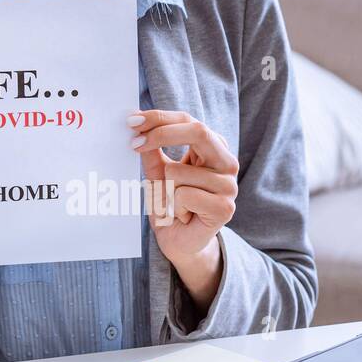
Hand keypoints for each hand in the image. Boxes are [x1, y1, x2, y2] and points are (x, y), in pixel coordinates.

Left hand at [130, 110, 238, 311]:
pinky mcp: (224, 208)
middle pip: (198, 132)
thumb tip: (138, 126)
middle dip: (161, 134)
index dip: (160, 118)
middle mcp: (226, 162)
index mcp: (213, 148)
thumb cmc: (171, 205)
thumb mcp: (158, 173)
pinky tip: (184, 216)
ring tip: (173, 203)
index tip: (132, 120)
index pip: (188, 120)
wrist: (181, 243)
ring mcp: (229, 185)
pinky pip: (184, 195)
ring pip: (179, 171)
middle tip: (134, 143)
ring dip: (165, 189)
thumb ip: (152, 151)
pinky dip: (174, 206)